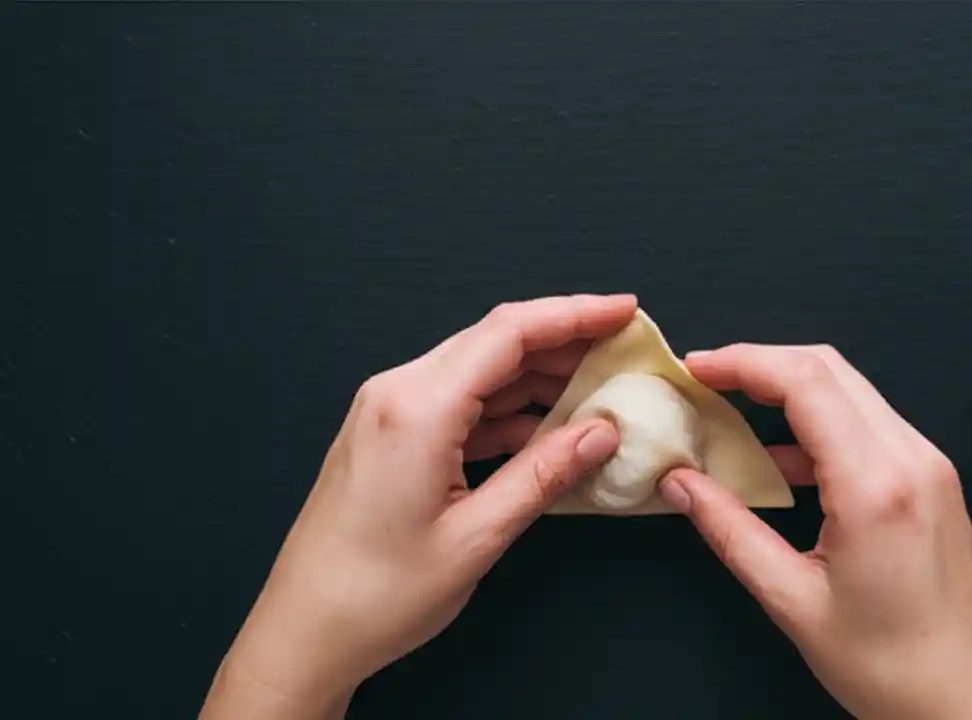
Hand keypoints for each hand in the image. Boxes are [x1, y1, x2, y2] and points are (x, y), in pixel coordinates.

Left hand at [201, 294, 635, 718]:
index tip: (625, 311)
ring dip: (538, 374)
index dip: (574, 315)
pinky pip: (460, 401)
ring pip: (479, 369)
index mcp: (417, 408)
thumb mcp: (476, 537)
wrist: (304, 630)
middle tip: (624, 352)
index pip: (509, 332)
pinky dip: (507, 407)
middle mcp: (398, 394)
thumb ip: (543, 475)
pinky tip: (548, 426)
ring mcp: (389, 411)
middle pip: (495, 341)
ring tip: (598, 389)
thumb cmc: (378, 594)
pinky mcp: (390, 434)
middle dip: (564, 340)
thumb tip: (601, 432)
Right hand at [659, 344, 971, 719]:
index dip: (742, 362)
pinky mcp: (932, 480)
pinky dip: (819, 424)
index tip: (693, 368)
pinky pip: (869, 425)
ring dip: (789, 390)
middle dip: (760, 364)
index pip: (805, 381)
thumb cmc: (889, 668)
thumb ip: (731, 532)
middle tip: (704, 382)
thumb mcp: (793, 602)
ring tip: (731, 417)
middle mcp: (911, 459)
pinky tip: (781, 462)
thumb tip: (678, 483)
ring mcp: (929, 466)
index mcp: (876, 486)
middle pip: (829, 369)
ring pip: (851, 391)